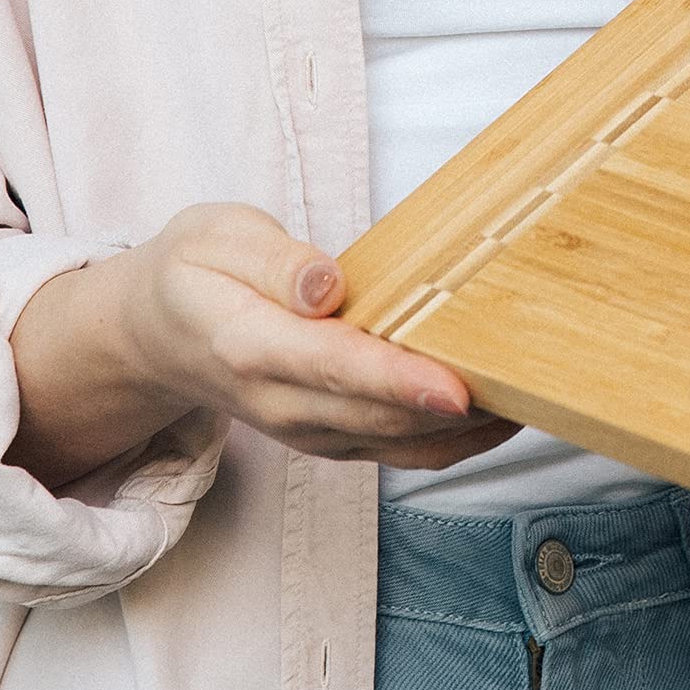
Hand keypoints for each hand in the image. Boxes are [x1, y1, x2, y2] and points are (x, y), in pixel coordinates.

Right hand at [118, 203, 516, 467]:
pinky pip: (394, 451)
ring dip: (463, 431)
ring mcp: (303, 429)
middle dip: (452, 411)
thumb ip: (274, 261)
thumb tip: (327, 284)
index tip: (455, 387)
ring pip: (394, 445)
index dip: (398, 381)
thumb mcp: (214, 238)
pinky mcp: (326, 436)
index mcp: (249, 344)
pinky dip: (449, 441)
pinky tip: (500, 415)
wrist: (156, 334)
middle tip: (527, 383)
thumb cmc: (195, 272)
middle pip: (376, 418)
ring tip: (533, 395)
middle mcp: (278, 401)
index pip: (334, 368)